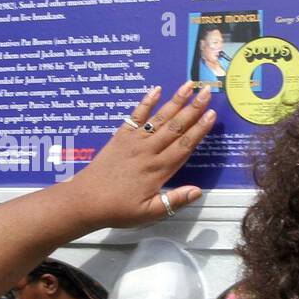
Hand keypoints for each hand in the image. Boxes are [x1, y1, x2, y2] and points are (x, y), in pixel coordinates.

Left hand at [65, 83, 215, 230]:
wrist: (85, 200)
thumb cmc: (118, 210)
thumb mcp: (148, 213)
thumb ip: (173, 201)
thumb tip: (198, 191)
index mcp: (158, 170)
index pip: (184, 146)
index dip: (200, 130)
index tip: (212, 115)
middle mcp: (149, 151)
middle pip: (175, 127)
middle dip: (193, 108)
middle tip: (207, 91)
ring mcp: (134, 141)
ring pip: (159, 118)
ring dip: (175, 101)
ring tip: (188, 85)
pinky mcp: (120, 137)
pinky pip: (135, 116)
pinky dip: (146, 102)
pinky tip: (156, 90)